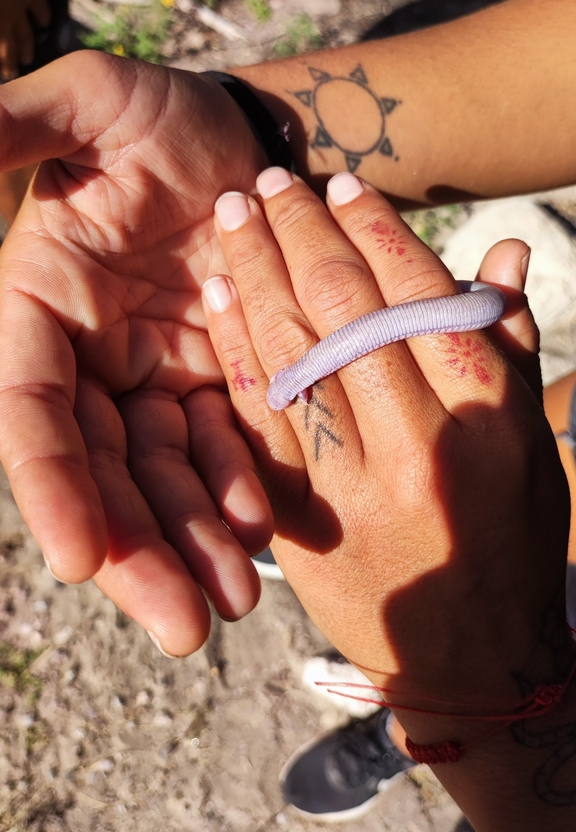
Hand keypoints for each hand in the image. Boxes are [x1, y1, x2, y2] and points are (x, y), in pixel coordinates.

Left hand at [0, 0, 48, 79]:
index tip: (3, 73)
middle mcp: (5, 14)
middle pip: (8, 46)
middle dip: (9, 63)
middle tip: (12, 75)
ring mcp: (19, 1)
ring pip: (24, 32)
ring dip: (26, 47)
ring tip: (28, 59)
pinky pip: (39, 8)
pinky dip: (43, 18)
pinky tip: (45, 24)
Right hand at [0, 50, 273, 654]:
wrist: (245, 137)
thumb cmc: (162, 112)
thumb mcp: (90, 102)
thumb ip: (17, 126)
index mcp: (38, 304)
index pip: (29, 408)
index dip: (49, 483)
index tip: (79, 557)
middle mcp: (88, 355)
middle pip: (98, 467)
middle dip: (135, 546)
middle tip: (184, 624)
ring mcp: (152, 374)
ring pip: (160, 474)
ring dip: (190, 538)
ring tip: (231, 601)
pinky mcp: (213, 380)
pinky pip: (220, 447)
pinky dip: (237, 489)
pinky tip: (259, 532)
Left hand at [204, 168, 571, 707]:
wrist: (467, 658)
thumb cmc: (509, 537)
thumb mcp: (532, 442)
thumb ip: (509, 344)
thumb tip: (501, 251)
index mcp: (484, 414)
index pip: (418, 295)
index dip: (375, 230)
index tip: (343, 184)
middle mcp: (416, 441)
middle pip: (347, 311)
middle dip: (303, 235)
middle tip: (269, 181)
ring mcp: (349, 482)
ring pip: (292, 351)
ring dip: (256, 272)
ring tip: (232, 213)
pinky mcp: (298, 515)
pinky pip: (255, 416)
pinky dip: (234, 347)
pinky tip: (215, 291)